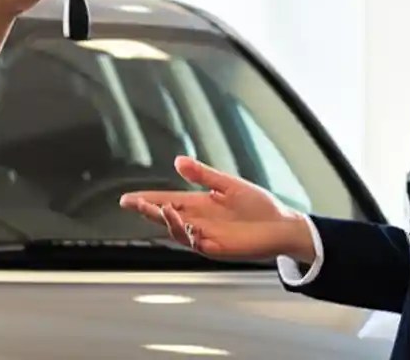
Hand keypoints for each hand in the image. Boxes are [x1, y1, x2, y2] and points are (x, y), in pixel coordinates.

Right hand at [118, 156, 314, 262]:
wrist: (283, 225)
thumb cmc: (259, 206)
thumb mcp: (228, 184)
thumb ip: (203, 174)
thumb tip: (178, 161)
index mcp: (198, 204)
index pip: (166, 200)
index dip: (146, 200)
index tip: (127, 199)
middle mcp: (197, 221)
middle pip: (165, 216)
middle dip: (147, 210)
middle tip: (132, 203)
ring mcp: (205, 236)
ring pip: (176, 231)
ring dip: (165, 221)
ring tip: (160, 208)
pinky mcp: (216, 247)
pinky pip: (194, 242)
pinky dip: (185, 233)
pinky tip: (180, 222)